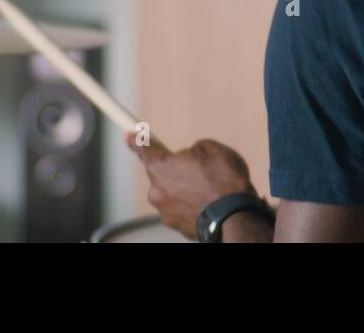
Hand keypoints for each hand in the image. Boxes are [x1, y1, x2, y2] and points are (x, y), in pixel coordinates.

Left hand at [127, 133, 256, 239]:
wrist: (235, 215)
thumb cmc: (223, 178)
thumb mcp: (211, 147)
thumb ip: (193, 149)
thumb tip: (192, 157)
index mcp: (160, 168)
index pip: (143, 149)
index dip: (135, 140)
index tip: (128, 136)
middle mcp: (156, 192)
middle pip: (162, 175)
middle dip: (177, 171)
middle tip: (199, 169)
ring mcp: (166, 213)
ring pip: (174, 195)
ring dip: (187, 190)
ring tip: (211, 190)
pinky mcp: (179, 228)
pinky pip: (183, 210)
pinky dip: (194, 206)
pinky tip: (211, 203)